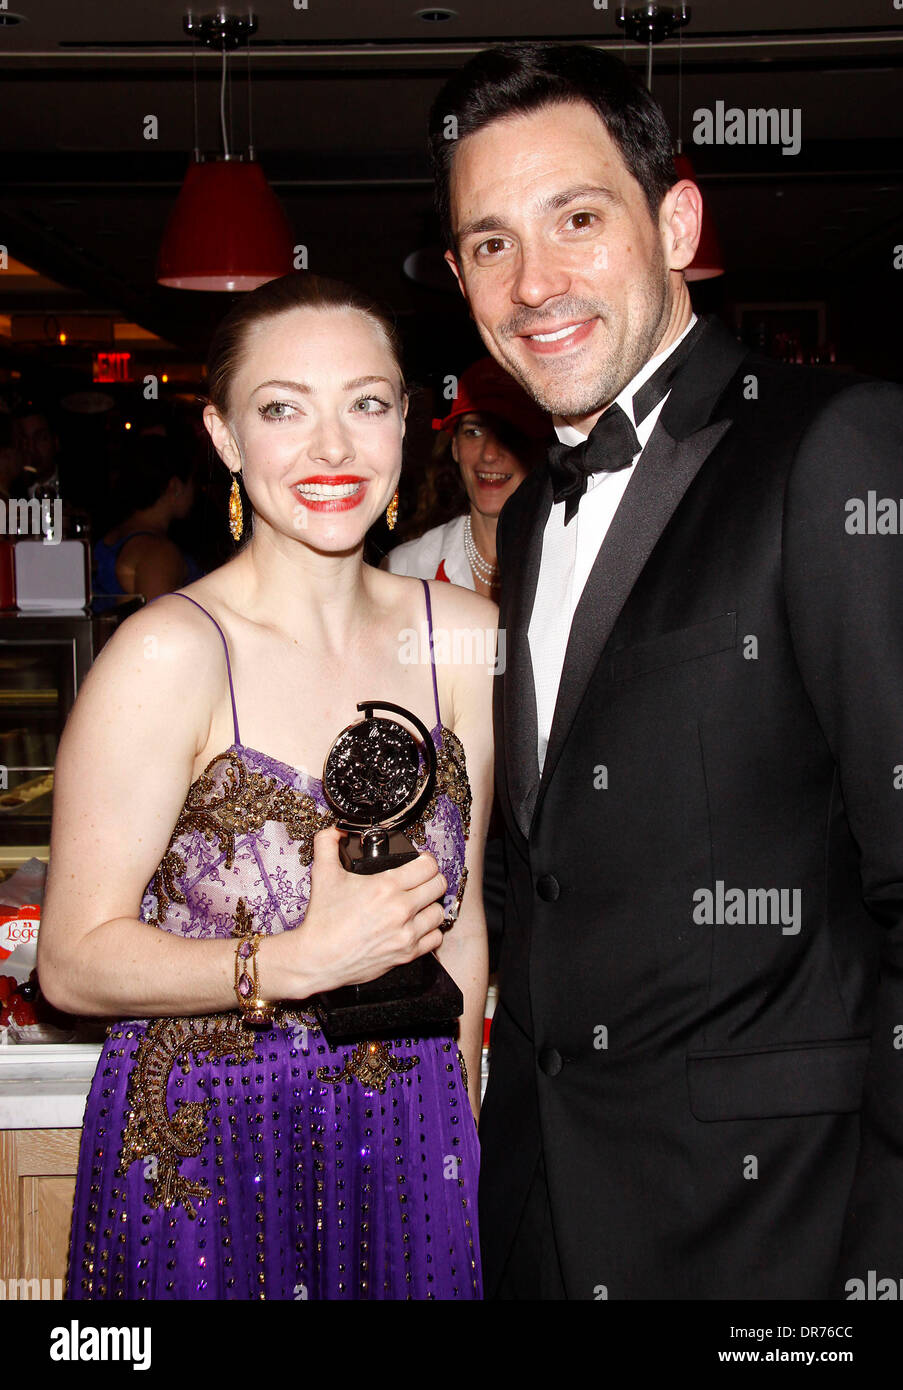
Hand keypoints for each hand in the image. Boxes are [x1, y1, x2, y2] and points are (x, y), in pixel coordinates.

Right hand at [288, 825, 447, 995]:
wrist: (318, 958)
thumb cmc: (322, 920)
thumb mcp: (322, 874)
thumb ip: (327, 844)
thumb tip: (335, 831)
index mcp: (386, 886)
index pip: (428, 865)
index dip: (426, 860)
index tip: (421, 862)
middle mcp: (401, 909)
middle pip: (439, 885)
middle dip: (432, 879)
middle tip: (422, 881)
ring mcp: (406, 933)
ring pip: (439, 912)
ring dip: (431, 905)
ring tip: (420, 904)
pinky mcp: (407, 954)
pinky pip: (436, 938)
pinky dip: (430, 931)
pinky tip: (418, 926)